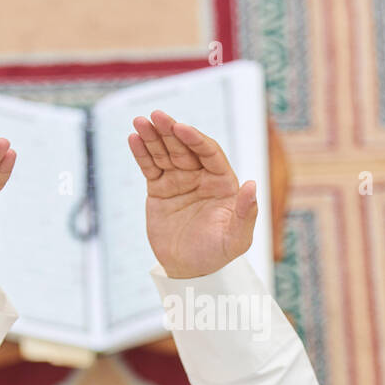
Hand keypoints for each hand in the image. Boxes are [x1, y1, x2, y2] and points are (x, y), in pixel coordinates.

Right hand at [127, 110, 256, 278]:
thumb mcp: (236, 239)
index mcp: (223, 182)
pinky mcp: (159, 188)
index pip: (210, 153)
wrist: (189, 269)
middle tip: (156, 115)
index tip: (181, 128)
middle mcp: (201, 176)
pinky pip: (150, 166)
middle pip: (185, 147)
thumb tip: (251, 185)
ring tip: (139, 122)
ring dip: (152, 136)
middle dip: (171, 130)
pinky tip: (133, 138)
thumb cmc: (218, 254)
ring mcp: (179, 180)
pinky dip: (141, 152)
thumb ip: (245, 213)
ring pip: (165, 152)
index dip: (195, 139)